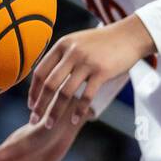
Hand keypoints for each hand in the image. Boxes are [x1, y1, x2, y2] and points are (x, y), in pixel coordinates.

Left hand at [28, 15, 155, 126]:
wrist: (130, 36)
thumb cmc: (102, 41)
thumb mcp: (76, 42)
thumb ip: (62, 56)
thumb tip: (47, 75)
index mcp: (61, 46)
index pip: (40, 72)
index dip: (33, 91)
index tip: (31, 105)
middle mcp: (71, 53)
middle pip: (49, 84)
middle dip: (39, 105)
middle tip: (34, 120)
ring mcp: (86, 63)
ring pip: (65, 92)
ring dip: (55, 111)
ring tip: (50, 124)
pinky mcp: (102, 72)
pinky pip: (86, 95)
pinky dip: (79, 110)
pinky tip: (74, 119)